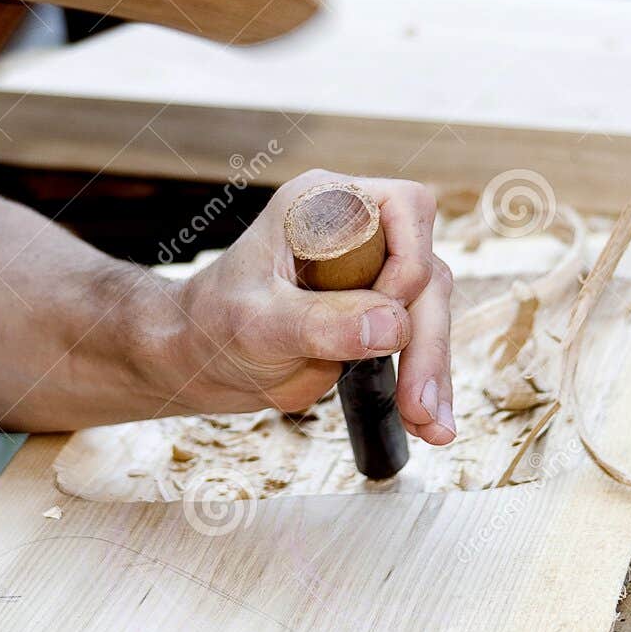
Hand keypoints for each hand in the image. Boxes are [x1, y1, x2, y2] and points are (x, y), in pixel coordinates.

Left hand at [167, 171, 455, 445]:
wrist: (197, 363)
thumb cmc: (210, 326)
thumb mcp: (258, 325)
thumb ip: (321, 323)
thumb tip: (394, 327)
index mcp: (324, 205)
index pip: (404, 208)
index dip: (406, 263)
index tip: (381, 319)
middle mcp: (357, 231)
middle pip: (426, 271)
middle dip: (426, 341)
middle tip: (418, 403)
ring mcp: (370, 275)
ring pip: (429, 312)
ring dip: (433, 370)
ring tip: (429, 426)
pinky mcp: (376, 316)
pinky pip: (419, 343)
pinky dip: (426, 384)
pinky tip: (428, 425)